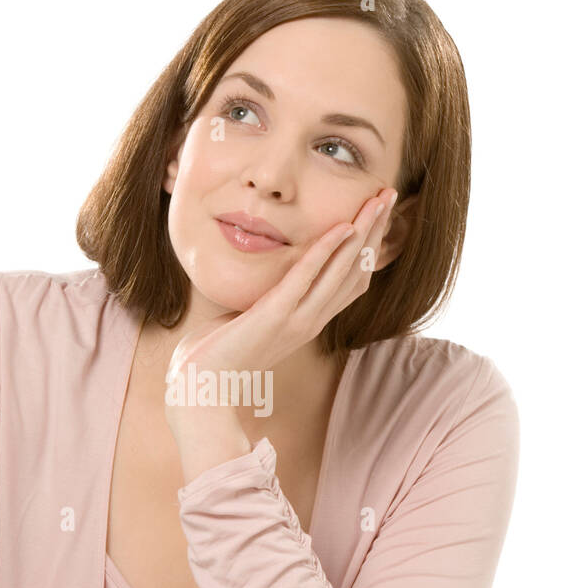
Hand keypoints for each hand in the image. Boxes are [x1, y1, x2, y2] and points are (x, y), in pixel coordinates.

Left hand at [165, 187, 396, 394]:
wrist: (198, 393)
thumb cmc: (212, 360)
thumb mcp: (242, 320)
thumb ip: (258, 301)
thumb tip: (254, 281)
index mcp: (305, 322)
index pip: (350, 281)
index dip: (367, 247)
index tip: (376, 215)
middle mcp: (310, 321)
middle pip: (356, 271)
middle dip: (374, 230)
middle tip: (389, 194)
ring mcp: (296, 321)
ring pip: (342, 271)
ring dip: (363, 232)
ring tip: (378, 200)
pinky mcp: (274, 317)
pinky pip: (307, 278)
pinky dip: (327, 251)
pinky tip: (343, 227)